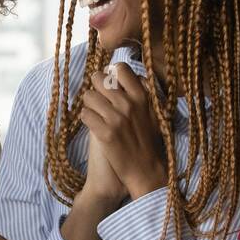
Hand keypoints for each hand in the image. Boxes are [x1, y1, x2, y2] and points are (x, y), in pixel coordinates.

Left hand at [79, 64, 166, 199]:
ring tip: (97, 114)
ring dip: (89, 104)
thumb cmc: (149, 141)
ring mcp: (116, 118)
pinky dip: (86, 119)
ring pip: (88, 96)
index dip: (111, 74)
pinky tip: (94, 126)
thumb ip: (144, 92)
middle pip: (99, 78)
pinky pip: (84, 114)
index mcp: (142, 96)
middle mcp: (129, 104)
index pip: (120, 68)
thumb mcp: (155, 113)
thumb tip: (130, 74)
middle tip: (100, 100)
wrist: (146, 171)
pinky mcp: (104, 133)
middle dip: (96, 88)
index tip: (110, 84)